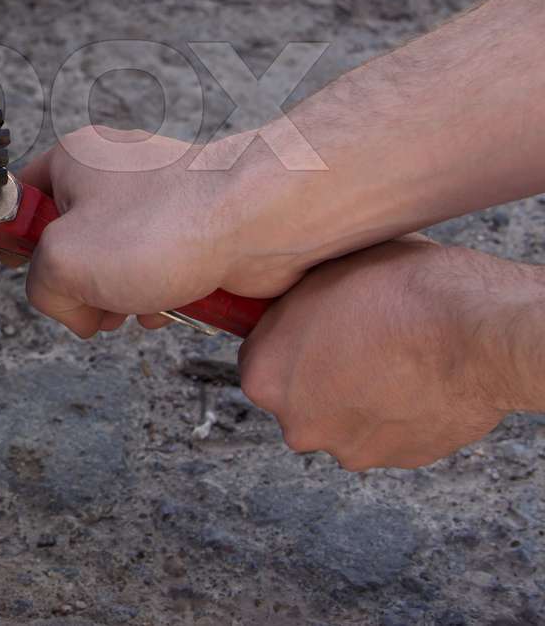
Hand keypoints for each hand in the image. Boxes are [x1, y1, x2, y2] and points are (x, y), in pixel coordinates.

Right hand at [10, 126, 302, 337]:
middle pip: (68, 239)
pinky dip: (160, 295)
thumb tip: (69, 309)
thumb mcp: (64, 263)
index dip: (11, 237)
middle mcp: (113, 173)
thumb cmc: (165, 227)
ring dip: (120, 297)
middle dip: (78, 284)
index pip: (20, 196)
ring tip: (140, 306)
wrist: (260, 222)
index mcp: (73, 160)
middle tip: (90, 302)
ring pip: (115, 262)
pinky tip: (173, 304)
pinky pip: (158, 270)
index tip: (15, 267)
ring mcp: (157, 200)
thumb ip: (41, 288)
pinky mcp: (193, 227)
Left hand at [238, 237, 527, 470]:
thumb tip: (289, 307)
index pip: (259, 359)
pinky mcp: (399, 461)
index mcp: (265, 376)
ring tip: (395, 359)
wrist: (474, 329)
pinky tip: (419, 380)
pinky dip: (399, 414)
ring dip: (361, 397)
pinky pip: (387, 434)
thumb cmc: (399, 290)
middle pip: (299, 398)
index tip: (314, 328)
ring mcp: (350, 447)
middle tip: (358, 341)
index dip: (288, 339)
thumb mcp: (322, 273)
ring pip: (344, 420)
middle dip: (320, 375)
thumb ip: (291, 307)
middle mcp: (298, 423)